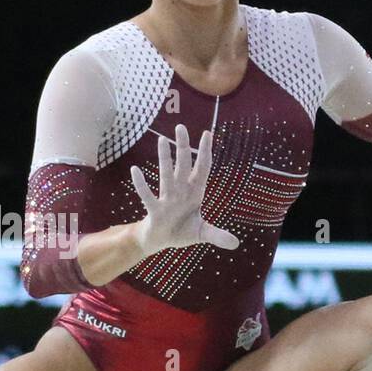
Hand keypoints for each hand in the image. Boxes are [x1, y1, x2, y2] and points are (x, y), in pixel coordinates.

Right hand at [130, 124, 238, 254]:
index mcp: (194, 193)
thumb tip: (236, 244)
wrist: (160, 241)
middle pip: (183, 165)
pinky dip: (141, 184)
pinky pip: (147, 195)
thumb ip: (218, 235)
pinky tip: (135, 170)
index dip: (205, 152)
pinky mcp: (155, 210)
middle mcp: (180, 192)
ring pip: (166, 175)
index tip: (207, 133)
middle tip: (180, 127)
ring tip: (161, 140)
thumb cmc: (181, 232)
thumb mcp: (202, 233)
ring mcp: (167, 199)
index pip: (202, 169)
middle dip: (183, 147)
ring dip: (164, 158)